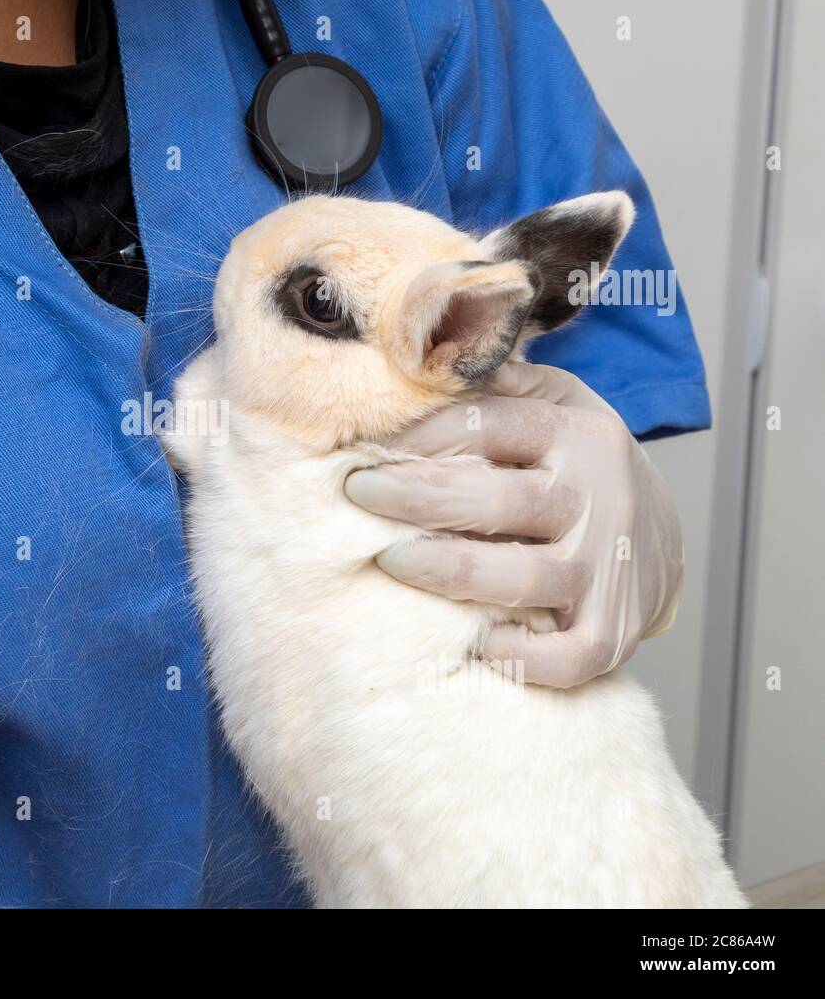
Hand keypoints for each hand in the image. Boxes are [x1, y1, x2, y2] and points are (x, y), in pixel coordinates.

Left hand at [344, 362, 682, 687]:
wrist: (661, 539)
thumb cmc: (576, 466)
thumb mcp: (555, 405)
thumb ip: (498, 385)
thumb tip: (417, 361)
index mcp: (580, 434)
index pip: (494, 424)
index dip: (425, 432)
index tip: (366, 442)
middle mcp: (601, 499)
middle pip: (499, 500)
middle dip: (417, 496)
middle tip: (356, 491)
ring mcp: (610, 571)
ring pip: (522, 578)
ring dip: (448, 571)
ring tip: (388, 557)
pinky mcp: (613, 633)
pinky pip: (563, 657)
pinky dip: (514, 656)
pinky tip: (468, 640)